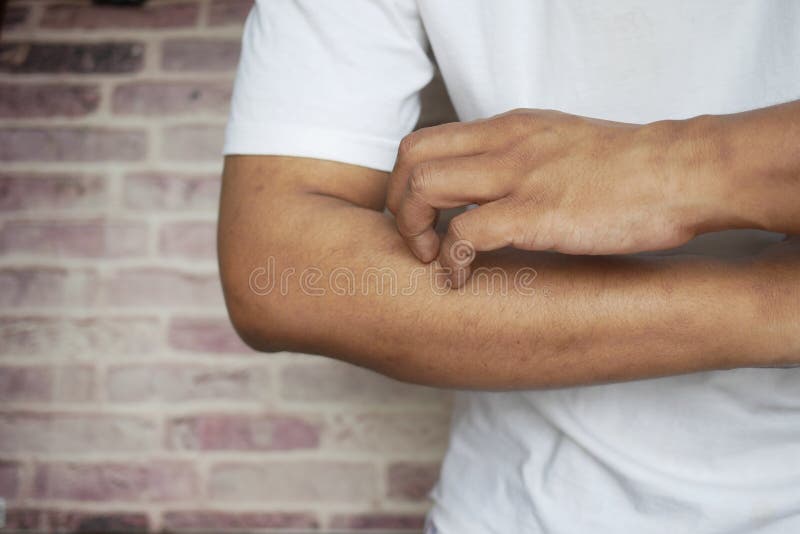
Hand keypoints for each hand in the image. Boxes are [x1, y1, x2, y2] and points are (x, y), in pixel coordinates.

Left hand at [387, 108, 719, 285]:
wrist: (682, 173)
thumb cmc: (630, 167)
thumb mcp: (562, 144)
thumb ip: (522, 156)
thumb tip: (495, 185)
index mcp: (510, 127)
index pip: (426, 139)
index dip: (406, 180)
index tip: (420, 215)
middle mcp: (504, 143)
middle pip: (410, 159)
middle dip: (398, 205)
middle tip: (415, 239)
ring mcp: (517, 176)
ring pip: (424, 189)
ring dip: (414, 230)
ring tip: (432, 259)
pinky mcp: (534, 214)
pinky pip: (464, 234)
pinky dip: (449, 261)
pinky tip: (462, 279)